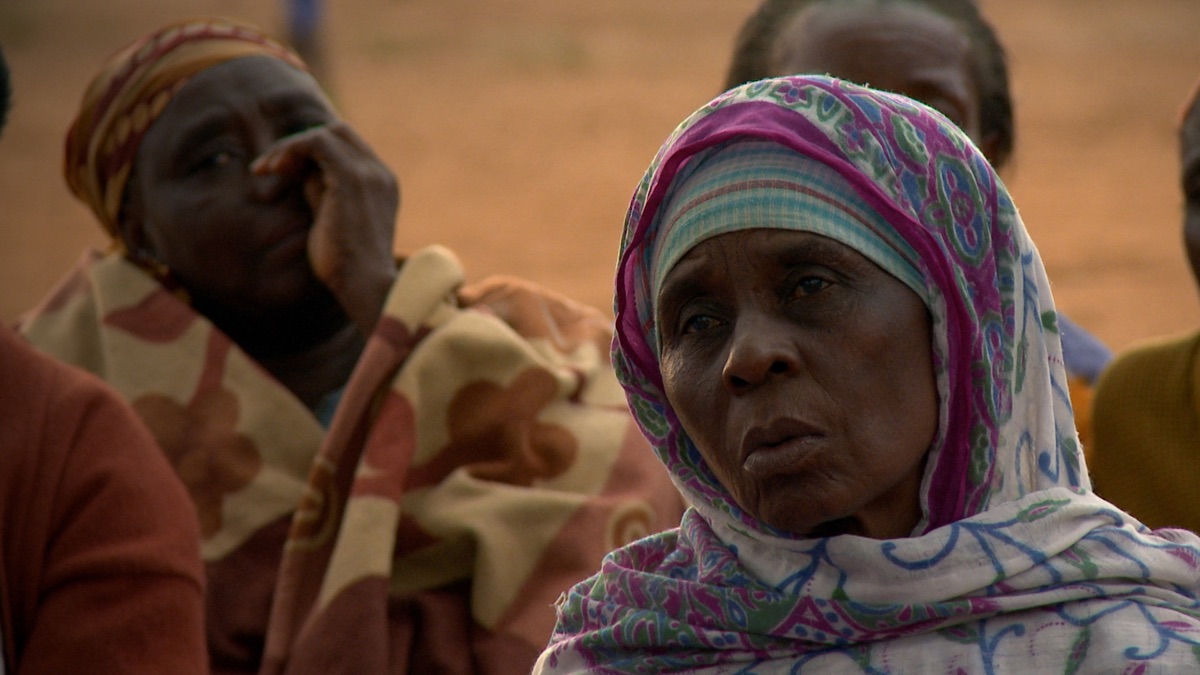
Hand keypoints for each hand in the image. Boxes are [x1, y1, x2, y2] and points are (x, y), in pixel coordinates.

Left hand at [251, 121, 399, 334]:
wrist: (364, 285)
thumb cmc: (345, 266)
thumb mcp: (329, 220)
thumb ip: (321, 193)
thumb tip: (301, 174)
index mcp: (381, 184)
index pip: (347, 148)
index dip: (311, 153)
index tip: (282, 173)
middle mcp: (380, 174)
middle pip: (338, 133)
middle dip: (299, 144)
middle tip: (270, 168)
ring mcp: (370, 174)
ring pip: (326, 134)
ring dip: (291, 147)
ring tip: (266, 169)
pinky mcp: (352, 178)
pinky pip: (318, 143)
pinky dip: (292, 150)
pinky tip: (274, 169)